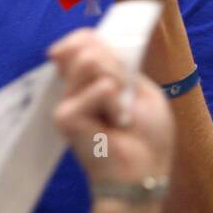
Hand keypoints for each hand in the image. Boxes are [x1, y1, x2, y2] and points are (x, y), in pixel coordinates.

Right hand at [49, 28, 173, 188]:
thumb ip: (115, 64)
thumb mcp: (141, 89)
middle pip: (86, 46)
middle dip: (114, 65)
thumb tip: (80, 48)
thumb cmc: (147, 137)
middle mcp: (75, 88)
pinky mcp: (65, 116)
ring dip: (117, 82)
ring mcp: (67, 101)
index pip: (82, 41)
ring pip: (90, 61)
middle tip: (123, 97)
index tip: (108, 57)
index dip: (93, 39)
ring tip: (120, 112)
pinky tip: (116, 124)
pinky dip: (116, 102)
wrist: (143, 173)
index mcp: (91, 80)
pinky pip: (100, 87)